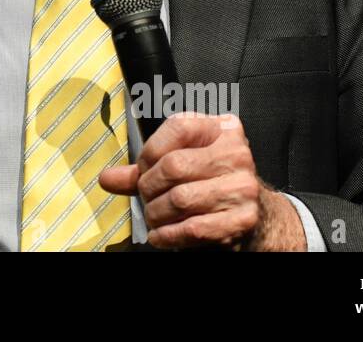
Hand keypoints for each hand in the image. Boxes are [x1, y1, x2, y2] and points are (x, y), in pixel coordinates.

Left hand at [98, 112, 305, 250]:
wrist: (255, 214)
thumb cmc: (210, 182)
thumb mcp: (181, 163)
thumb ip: (144, 169)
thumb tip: (107, 178)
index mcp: (221, 128)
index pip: (177, 127)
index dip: (150, 151)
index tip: (143, 170)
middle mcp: (236, 153)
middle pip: (174, 166)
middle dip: (149, 187)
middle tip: (146, 198)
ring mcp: (243, 186)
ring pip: (180, 199)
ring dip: (156, 214)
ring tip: (153, 217)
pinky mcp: (243, 218)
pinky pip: (193, 228)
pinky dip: (168, 235)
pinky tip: (160, 235)